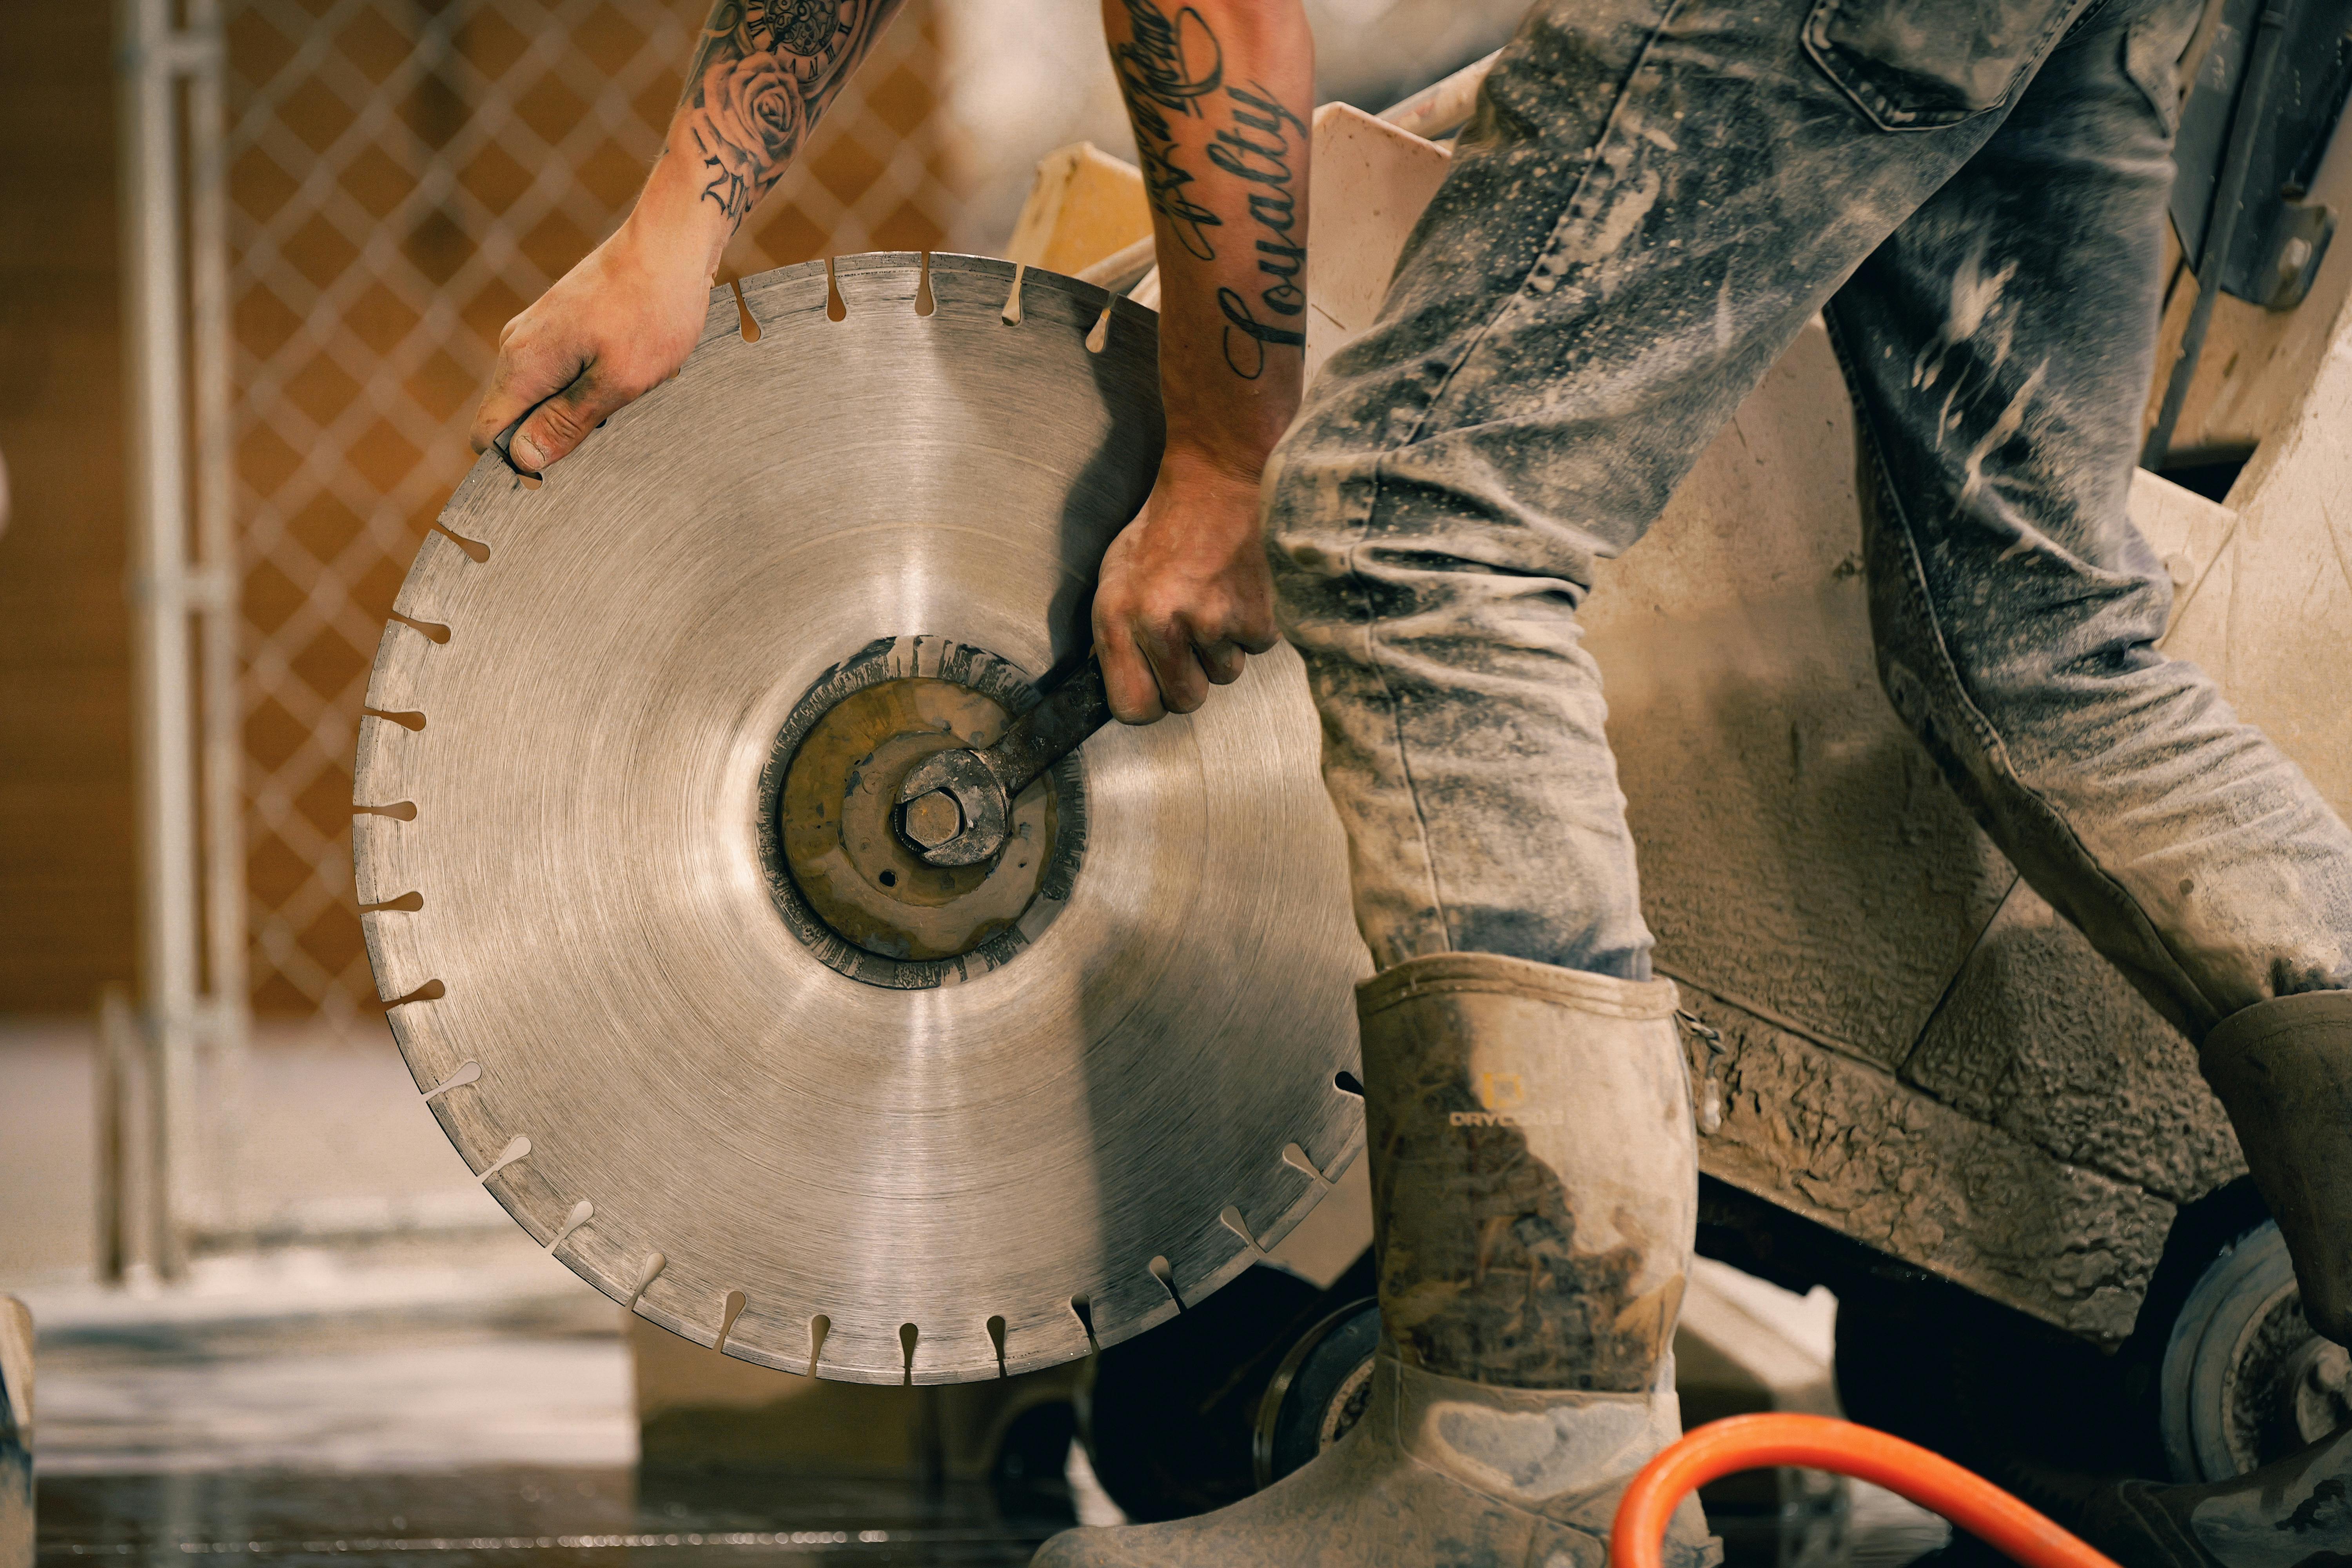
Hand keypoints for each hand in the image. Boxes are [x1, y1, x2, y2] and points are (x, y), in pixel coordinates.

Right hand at [468, 218, 715, 473]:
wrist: (671, 241)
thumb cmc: (653, 310)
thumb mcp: (618, 381)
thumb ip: (567, 422)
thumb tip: (522, 460)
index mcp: (522, 364)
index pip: (487, 435)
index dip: (516, 463)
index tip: (561, 474)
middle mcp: (517, 346)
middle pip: (513, 419)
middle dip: (551, 439)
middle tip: (608, 434)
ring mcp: (537, 333)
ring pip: (540, 397)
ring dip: (575, 412)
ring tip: (623, 399)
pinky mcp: (561, 324)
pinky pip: (560, 374)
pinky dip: (586, 387)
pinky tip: (625, 378)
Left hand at [1092, 452, 1279, 723]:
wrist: (1215, 482)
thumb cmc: (1162, 531)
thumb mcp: (1117, 578)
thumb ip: (1118, 636)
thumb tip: (1127, 685)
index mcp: (1118, 617)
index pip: (1134, 708)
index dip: (1150, 704)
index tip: (1157, 688)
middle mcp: (1162, 625)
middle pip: (1186, 701)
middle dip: (1191, 678)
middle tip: (1191, 638)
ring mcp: (1212, 622)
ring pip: (1226, 676)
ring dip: (1223, 648)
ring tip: (1213, 600)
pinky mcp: (1256, 615)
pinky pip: (1256, 648)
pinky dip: (1252, 626)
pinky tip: (1237, 590)